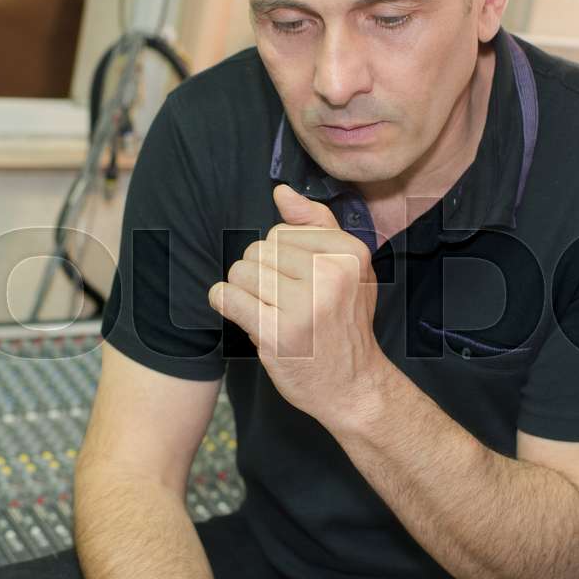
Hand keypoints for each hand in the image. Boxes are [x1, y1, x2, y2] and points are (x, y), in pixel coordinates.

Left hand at [208, 185, 387, 428]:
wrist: (354, 386)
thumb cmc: (346, 323)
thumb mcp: (350, 267)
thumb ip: (317, 224)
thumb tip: (281, 192)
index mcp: (350, 253)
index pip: (283, 230)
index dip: (282, 256)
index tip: (300, 282)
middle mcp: (330, 275)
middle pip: (259, 249)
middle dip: (261, 273)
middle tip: (282, 301)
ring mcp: (303, 306)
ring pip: (241, 271)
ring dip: (244, 290)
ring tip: (267, 310)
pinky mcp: (277, 334)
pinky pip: (227, 298)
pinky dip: (224, 303)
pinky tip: (242, 314)